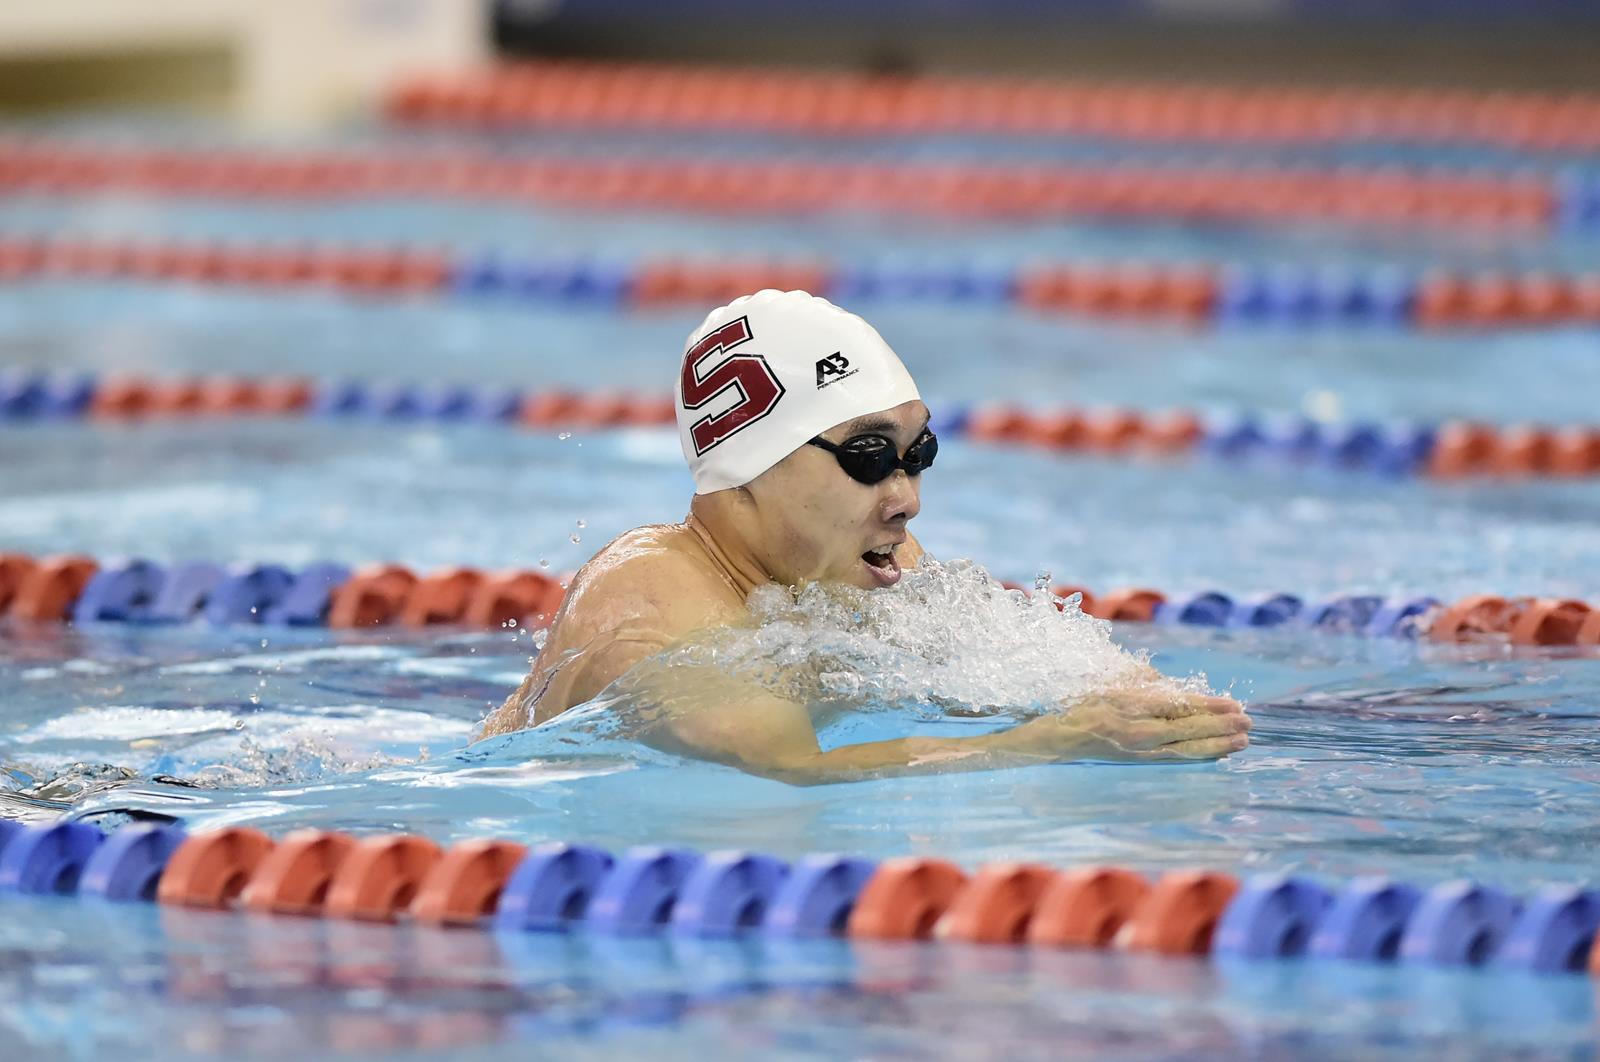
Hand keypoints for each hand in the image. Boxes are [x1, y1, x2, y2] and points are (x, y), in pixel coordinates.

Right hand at [993, 688, 1250, 762]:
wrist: (1052, 741)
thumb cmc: (1077, 705)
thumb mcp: (1108, 684)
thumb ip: (1143, 683)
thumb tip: (1178, 690)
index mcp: (1127, 706)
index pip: (1177, 705)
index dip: (1208, 706)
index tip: (1232, 704)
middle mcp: (1134, 731)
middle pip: (1187, 729)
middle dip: (1220, 726)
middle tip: (1248, 723)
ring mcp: (1136, 750)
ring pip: (1184, 748)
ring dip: (1216, 744)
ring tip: (1242, 741)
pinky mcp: (1137, 761)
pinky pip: (1174, 759)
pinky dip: (1198, 755)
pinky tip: (1217, 754)